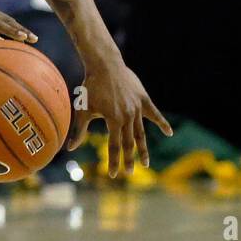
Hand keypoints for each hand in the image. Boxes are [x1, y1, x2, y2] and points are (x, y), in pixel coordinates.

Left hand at [67, 60, 171, 177]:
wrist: (104, 65)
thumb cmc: (91, 88)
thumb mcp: (83, 109)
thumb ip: (80, 130)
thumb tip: (70, 148)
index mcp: (114, 120)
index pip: (114, 146)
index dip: (113, 161)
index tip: (113, 174)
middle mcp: (128, 116)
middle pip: (129, 143)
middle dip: (129, 160)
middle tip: (129, 173)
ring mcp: (137, 108)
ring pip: (142, 132)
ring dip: (143, 149)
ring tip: (146, 163)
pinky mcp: (144, 100)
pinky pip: (155, 114)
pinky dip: (162, 123)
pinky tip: (169, 132)